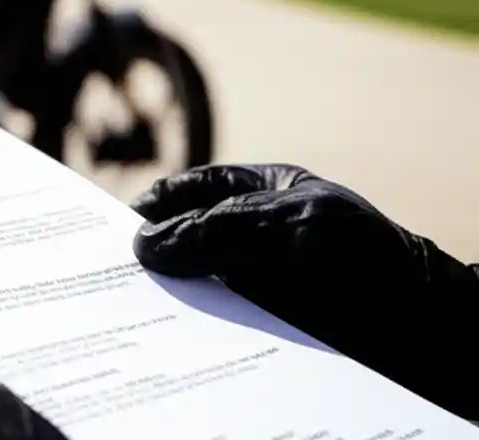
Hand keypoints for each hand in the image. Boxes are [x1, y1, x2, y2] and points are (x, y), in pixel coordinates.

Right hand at [132, 164, 478, 419]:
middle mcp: (251, 232)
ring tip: (128, 308)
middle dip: (150, 252)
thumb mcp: (287, 224)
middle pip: (184, 236)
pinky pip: (211, 319)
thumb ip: (215, 228)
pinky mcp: (257, 320)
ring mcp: (254, 277)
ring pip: (193, 280)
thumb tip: (146, 244)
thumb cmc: (364, 257)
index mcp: (260, 190)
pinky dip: (186, 326)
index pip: (191, 189)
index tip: (113, 226)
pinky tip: (166, 335)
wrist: (416, 323)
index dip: (153, 203)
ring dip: (165, 292)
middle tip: (109, 271)